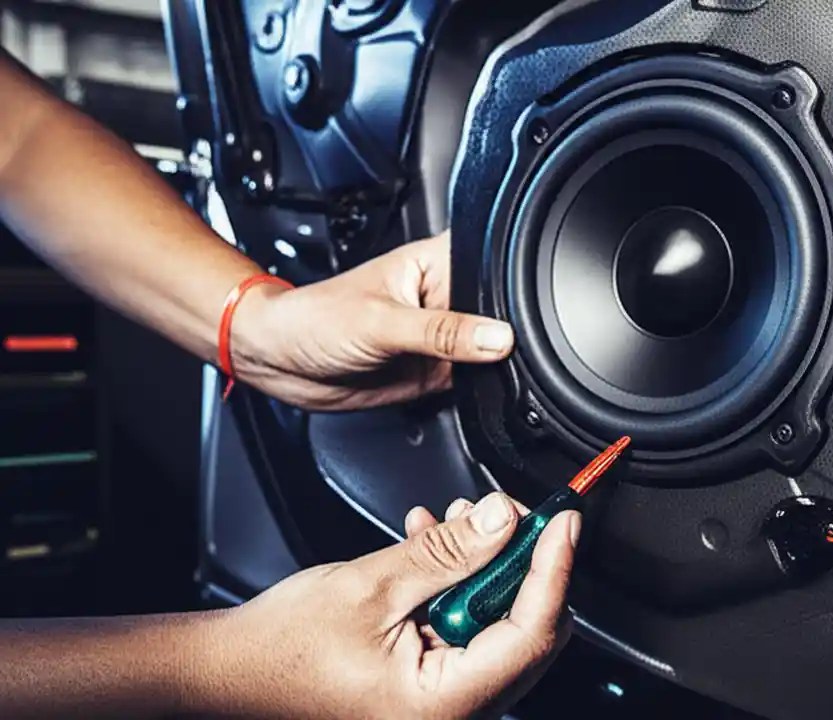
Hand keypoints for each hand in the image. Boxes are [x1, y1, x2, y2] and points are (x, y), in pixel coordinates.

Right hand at [204, 493, 578, 718]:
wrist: (228, 672)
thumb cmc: (279, 649)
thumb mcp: (372, 585)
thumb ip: (448, 553)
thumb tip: (505, 521)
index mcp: (441, 704)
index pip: (531, 633)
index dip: (553, 570)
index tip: (562, 522)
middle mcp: (449, 712)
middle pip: (524, 631)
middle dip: (518, 563)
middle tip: (509, 514)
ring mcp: (439, 700)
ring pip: (494, 624)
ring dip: (483, 567)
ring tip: (459, 522)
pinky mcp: (427, 682)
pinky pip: (464, 628)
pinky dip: (457, 584)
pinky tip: (435, 546)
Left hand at [232, 231, 512, 409]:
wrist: (279, 360)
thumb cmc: (313, 319)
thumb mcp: (383, 323)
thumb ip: (443, 332)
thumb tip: (497, 338)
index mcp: (436, 262)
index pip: (494, 265)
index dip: (515, 287)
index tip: (527, 313)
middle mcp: (445, 297)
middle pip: (499, 313)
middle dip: (505, 333)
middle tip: (498, 349)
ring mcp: (443, 336)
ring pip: (490, 351)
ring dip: (492, 364)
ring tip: (470, 366)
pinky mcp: (437, 370)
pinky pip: (473, 381)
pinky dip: (478, 388)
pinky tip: (468, 387)